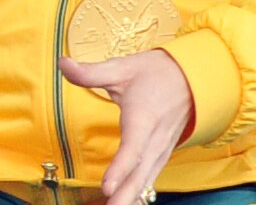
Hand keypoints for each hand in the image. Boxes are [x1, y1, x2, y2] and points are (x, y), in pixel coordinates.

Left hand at [59, 51, 191, 204]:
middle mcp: (155, 139)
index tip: (108, 186)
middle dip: (125, 195)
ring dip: (131, 197)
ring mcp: (160, 149)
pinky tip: (128, 203)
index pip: (133, 148)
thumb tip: (63, 63)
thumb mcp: (121, 68)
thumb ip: (90, 72)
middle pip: (140, 172)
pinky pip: (149, 177)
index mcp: (144, 118)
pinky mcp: (160, 154)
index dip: (120, 168)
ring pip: (146, 179)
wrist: (192, 79)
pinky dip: (139, 193)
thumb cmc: (155, 73)